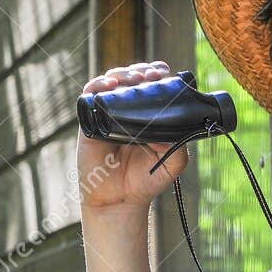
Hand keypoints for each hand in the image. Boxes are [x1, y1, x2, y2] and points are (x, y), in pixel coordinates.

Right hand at [76, 61, 189, 211]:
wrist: (121, 200)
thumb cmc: (146, 180)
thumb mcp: (174, 159)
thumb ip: (182, 139)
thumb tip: (180, 115)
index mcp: (147, 115)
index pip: (150, 85)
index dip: (156, 74)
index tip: (164, 73)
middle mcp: (126, 111)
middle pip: (130, 78)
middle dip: (141, 71)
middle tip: (152, 75)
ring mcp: (106, 115)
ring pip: (110, 82)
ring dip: (122, 74)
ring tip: (135, 78)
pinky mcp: (89, 123)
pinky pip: (90, 97)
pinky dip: (98, 86)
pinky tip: (110, 85)